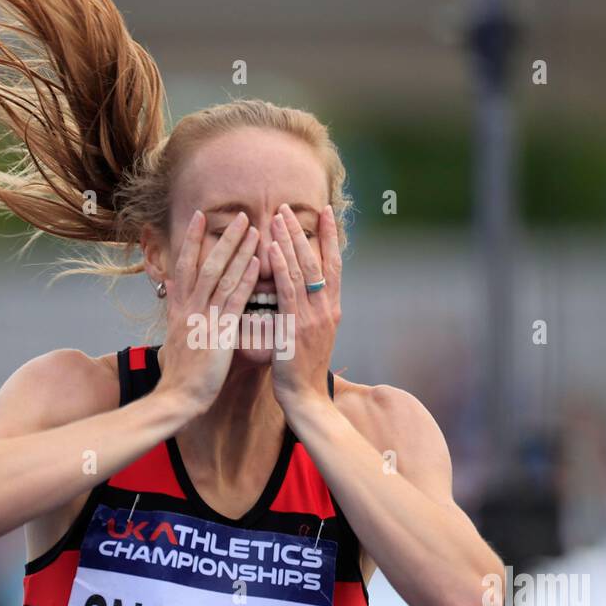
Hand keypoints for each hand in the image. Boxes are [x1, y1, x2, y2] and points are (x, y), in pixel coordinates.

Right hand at [156, 209, 260, 416]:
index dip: (191, 239)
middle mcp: (188, 307)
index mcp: (179, 308)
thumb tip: (173, 289)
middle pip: (204, 262)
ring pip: (219, 275)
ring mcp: (202, 318)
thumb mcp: (175, 335)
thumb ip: (176, 309)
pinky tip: (257, 263)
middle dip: (222, 238)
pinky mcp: (217, 332)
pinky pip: (233, 300)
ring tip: (253, 229)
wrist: (177, 398)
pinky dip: (245, 279)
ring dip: (237, 250)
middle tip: (239, 215)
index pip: (184, 265)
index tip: (199, 217)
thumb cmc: (180, 374)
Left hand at [268, 203, 341, 415]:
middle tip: (289, 206)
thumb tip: (298, 294)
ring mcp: (313, 317)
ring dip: (289, 240)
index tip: (325, 212)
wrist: (305, 398)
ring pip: (303, 270)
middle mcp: (327, 308)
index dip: (329, 237)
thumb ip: (307, 312)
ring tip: (278, 216)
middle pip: (318, 260)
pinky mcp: (296, 326)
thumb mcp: (309, 335)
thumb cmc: (301, 370)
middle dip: (303, 230)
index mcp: (331, 309)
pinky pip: (288, 291)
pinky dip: (281, 267)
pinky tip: (272, 248)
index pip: (333, 265)